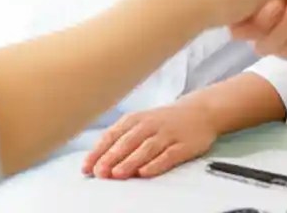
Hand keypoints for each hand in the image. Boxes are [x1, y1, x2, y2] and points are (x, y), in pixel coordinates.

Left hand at [82, 104, 217, 179]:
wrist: (199, 111)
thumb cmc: (163, 121)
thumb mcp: (140, 123)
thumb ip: (121, 139)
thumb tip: (98, 159)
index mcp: (135, 120)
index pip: (112, 136)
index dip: (98, 152)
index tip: (86, 167)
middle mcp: (150, 125)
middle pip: (127, 142)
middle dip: (111, 158)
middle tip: (99, 172)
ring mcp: (167, 134)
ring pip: (146, 149)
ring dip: (130, 161)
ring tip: (117, 174)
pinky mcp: (183, 145)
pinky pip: (168, 155)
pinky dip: (156, 164)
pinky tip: (145, 172)